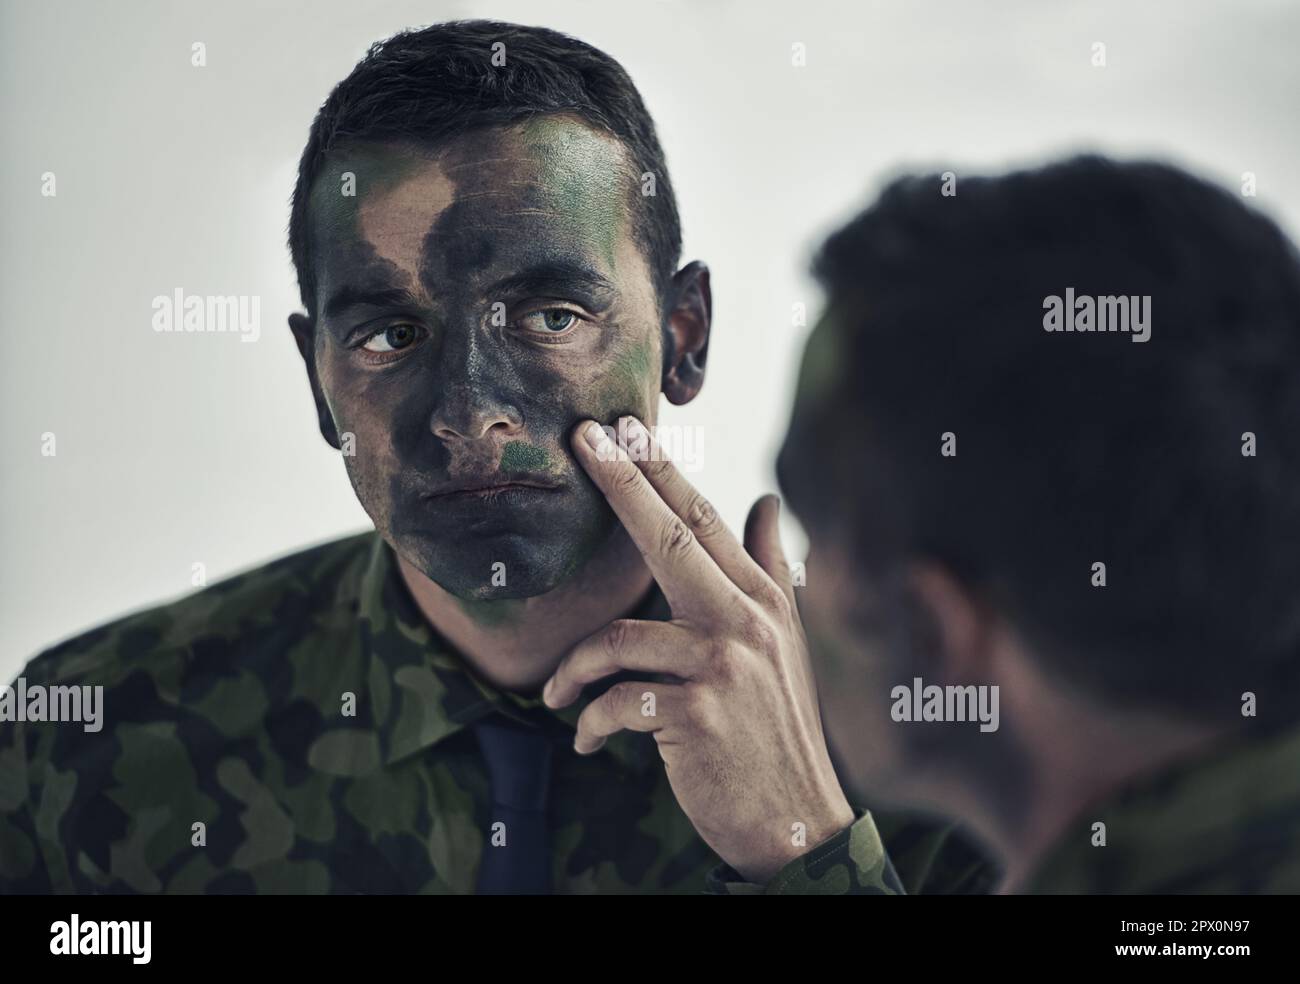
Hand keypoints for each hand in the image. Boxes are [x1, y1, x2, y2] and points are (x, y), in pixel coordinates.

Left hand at [543, 415, 853, 883]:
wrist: (797, 820)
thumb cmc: (778, 727)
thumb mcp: (785, 642)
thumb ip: (771, 569)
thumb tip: (765, 501)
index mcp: (764, 600)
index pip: (703, 520)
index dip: (659, 471)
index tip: (621, 426)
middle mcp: (747, 621)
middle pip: (670, 537)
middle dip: (621, 482)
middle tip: (580, 439)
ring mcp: (723, 666)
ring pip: (619, 636)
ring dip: (573, 669)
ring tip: (556, 693)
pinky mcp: (696, 715)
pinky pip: (616, 700)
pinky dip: (589, 720)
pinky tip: (585, 738)